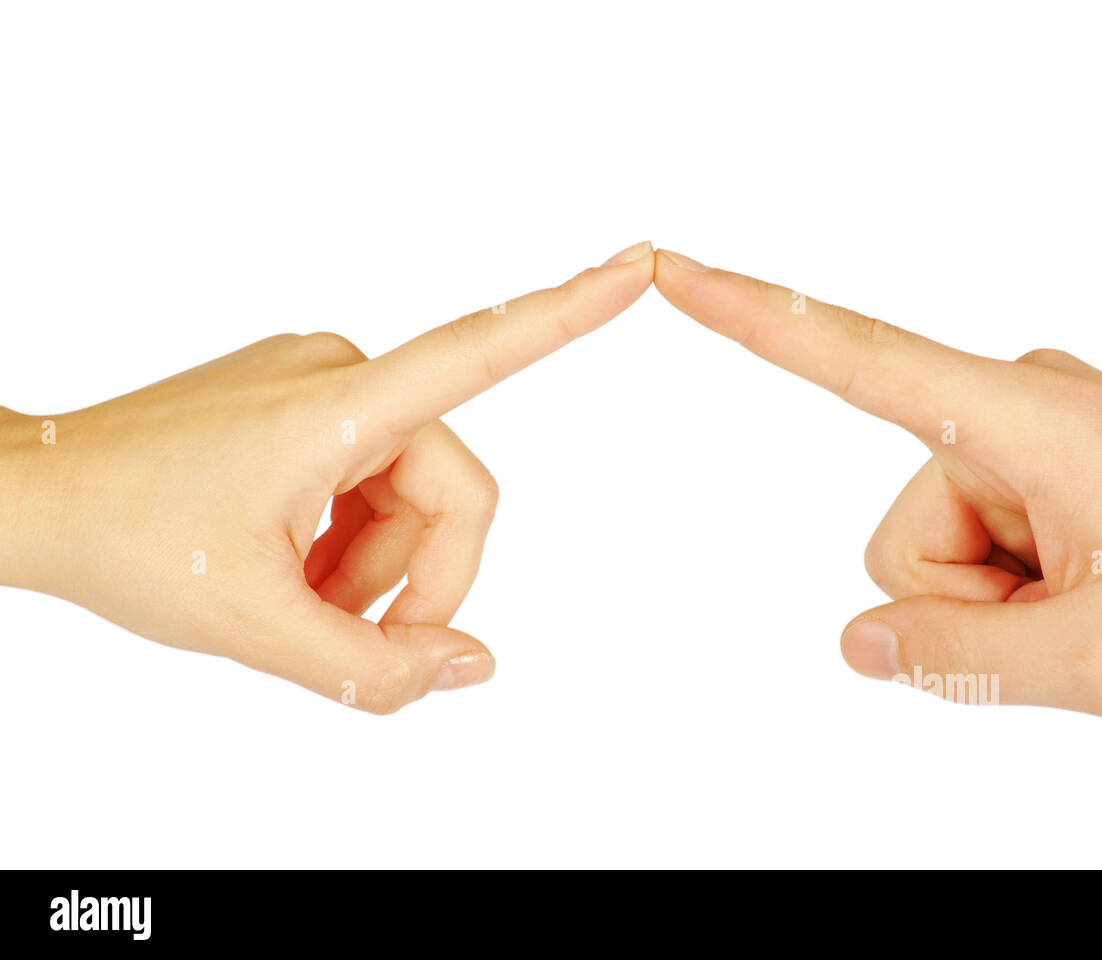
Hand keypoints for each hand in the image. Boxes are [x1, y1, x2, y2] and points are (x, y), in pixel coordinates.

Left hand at [0, 242, 654, 711]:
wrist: (34, 498)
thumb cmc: (124, 538)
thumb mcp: (254, 627)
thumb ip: (373, 667)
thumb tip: (475, 667)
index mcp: (337, 406)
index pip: (479, 350)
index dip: (568, 313)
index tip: (639, 266)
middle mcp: (342, 374)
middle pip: (452, 492)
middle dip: (416, 580)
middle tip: (353, 642)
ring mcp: (321, 386)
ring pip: (411, 497)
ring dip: (374, 570)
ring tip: (301, 606)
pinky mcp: (304, 404)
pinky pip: (371, 482)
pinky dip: (350, 544)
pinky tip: (295, 572)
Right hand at [653, 248, 1101, 719]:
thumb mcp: (1096, 658)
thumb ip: (954, 660)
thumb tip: (859, 644)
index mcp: (1020, 418)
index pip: (856, 358)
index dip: (756, 318)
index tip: (678, 273)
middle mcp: (1014, 407)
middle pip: (902, 538)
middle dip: (970, 604)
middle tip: (1075, 617)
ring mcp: (1032, 436)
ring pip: (939, 557)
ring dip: (1003, 604)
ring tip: (1096, 601)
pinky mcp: (1046, 463)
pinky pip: (980, 549)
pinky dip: (1022, 591)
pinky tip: (1093, 587)